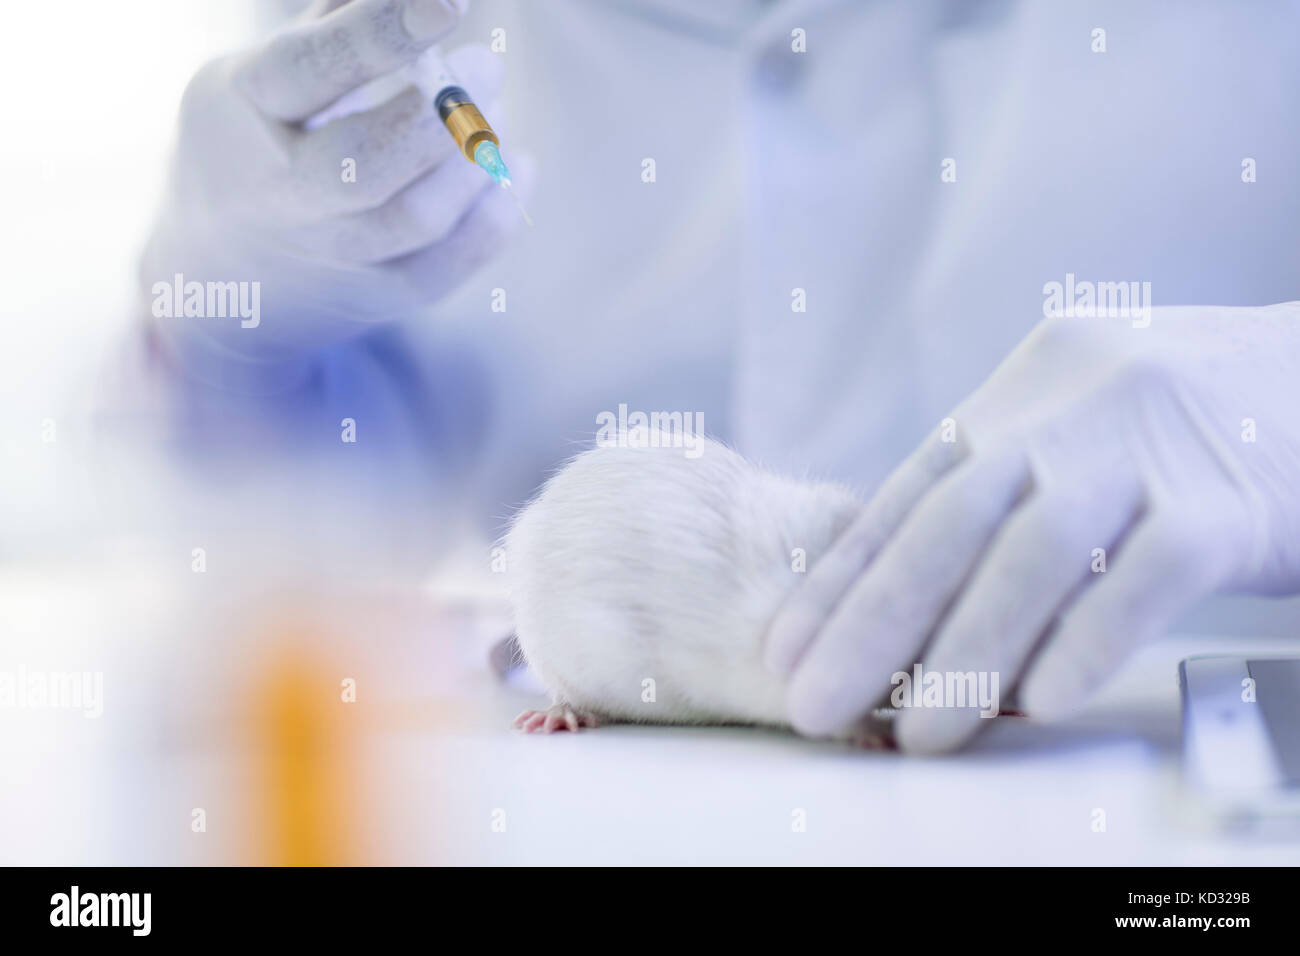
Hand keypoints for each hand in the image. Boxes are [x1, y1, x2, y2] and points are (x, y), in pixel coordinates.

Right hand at [143, 0, 531, 382]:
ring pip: (418, 217)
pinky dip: (494, 213)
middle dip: (442, 115)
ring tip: (495, 111)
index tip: (450, 3)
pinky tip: (512, 165)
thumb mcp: (261, 74)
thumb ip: (333, 22)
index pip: (311, 68)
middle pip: (366, 163)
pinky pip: (450, 263)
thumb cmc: (253, 145)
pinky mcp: (377, 295)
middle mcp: (282, 193)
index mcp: (242, 109)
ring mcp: (331, 253)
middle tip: (488, 68)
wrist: (220, 277)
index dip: (381, 33)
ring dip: (475, 158)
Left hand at [764, 303, 1299, 752]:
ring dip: (967, 651)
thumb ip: (1005, 497)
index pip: (914, 491)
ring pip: (1037, 549)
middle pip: (951, 519)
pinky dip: (1088, 637)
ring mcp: (1155, 444)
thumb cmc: (1193, 432)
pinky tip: (1043, 701)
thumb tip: (913, 612)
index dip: (843, 575)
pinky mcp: (1235, 500)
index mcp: (1025, 388)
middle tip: (815, 704)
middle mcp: (1075, 402)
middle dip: (872, 621)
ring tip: (921, 736)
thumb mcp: (1083, 429)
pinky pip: (1150, 571)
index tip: (786, 648)